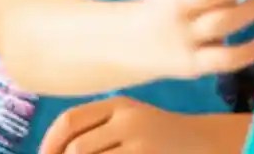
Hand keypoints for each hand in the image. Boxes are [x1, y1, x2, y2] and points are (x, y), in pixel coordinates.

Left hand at [39, 97, 249, 153]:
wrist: (203, 141)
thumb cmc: (159, 137)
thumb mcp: (130, 121)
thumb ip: (97, 129)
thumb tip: (57, 148)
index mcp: (117, 105)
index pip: (70, 120)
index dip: (49, 143)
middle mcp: (127, 119)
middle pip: (76, 148)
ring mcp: (139, 142)